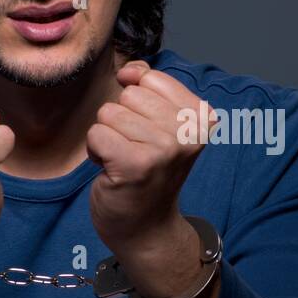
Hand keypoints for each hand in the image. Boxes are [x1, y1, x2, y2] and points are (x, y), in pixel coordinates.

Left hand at [86, 60, 213, 254]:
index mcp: (201, 118)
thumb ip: (150, 87)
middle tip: (135, 150)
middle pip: (129, 95)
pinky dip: (96, 152)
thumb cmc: (148, 171)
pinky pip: (96, 134)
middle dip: (122, 121)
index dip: (138, 101)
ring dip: (108, 137)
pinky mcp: (135, 165)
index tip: (148, 132)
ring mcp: (164, 149)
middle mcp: (189, 133)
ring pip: (110, 114)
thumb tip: (129, 70)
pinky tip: (113, 170)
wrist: (146, 227)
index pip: (152, 79)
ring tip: (124, 160)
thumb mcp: (161, 123)